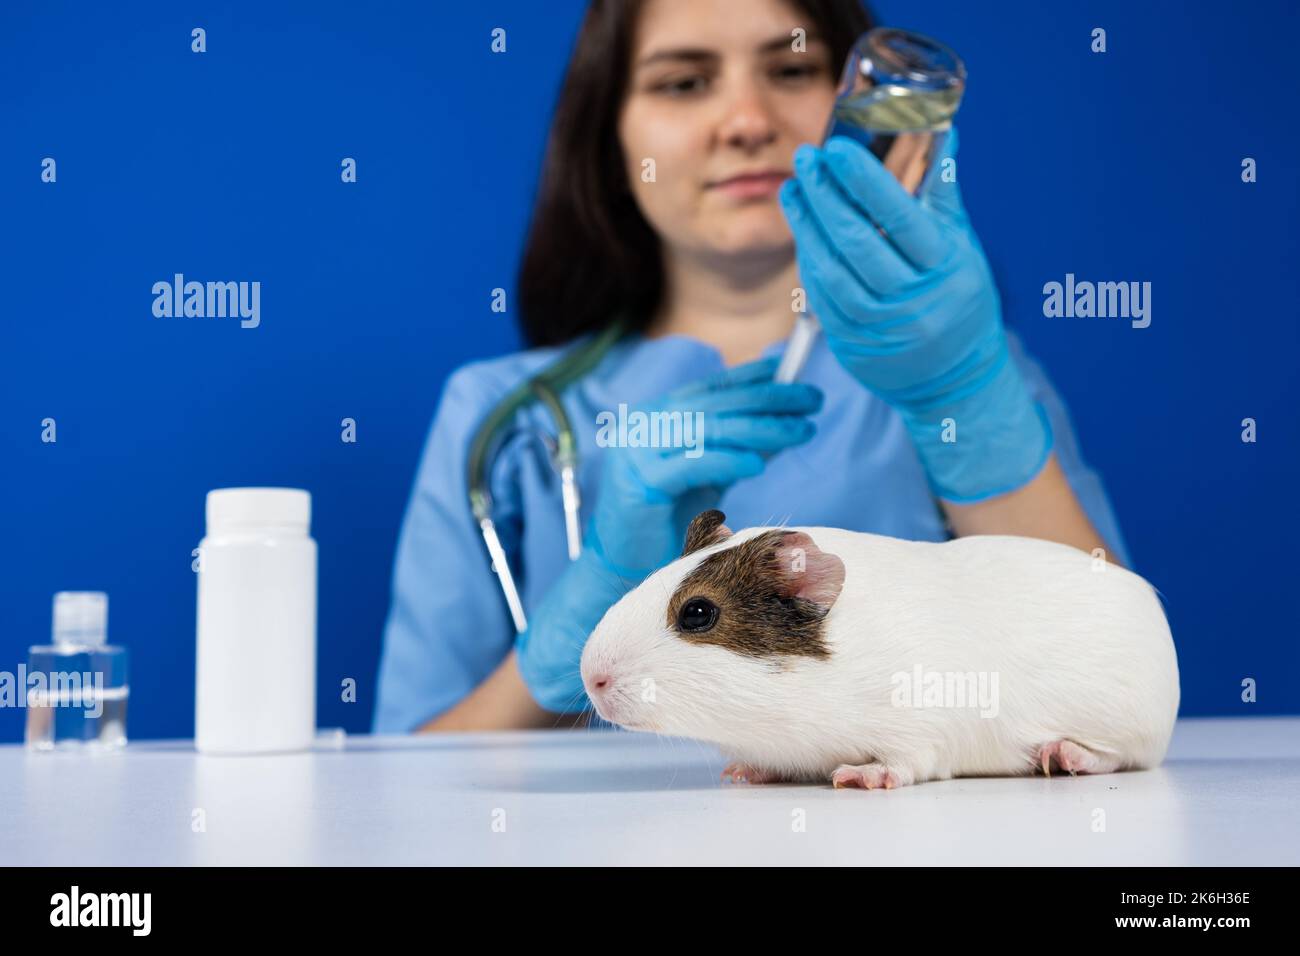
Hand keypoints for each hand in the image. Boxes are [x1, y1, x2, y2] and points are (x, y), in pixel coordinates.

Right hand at [516, 355, 822, 711]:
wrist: (622, 564)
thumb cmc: (670, 518)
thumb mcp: (709, 471)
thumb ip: (737, 443)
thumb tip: (787, 418)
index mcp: (658, 415)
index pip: (711, 387)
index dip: (753, 377)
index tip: (792, 369)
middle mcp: (644, 425)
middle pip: (715, 404)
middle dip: (767, 400)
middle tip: (810, 399)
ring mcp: (638, 452)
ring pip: (708, 430)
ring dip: (760, 427)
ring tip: (801, 428)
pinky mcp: (640, 483)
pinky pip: (692, 465)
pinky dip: (728, 460)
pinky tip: (759, 463)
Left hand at [779, 127, 1052, 501]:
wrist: (953, 381)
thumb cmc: (959, 299)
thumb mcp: (963, 247)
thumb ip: (943, 192)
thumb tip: (943, 130)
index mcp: (945, 269)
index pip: (901, 218)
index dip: (865, 182)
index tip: (838, 149)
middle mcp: (912, 301)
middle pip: (858, 243)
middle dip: (826, 196)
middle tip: (805, 160)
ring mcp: (878, 327)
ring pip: (831, 271)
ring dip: (806, 227)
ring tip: (794, 190)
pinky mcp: (851, 345)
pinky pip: (821, 297)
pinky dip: (808, 261)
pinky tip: (802, 231)